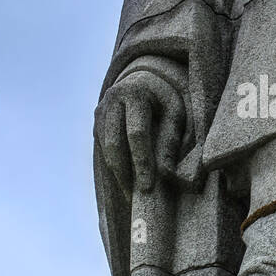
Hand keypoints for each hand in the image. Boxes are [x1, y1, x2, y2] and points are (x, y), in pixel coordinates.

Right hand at [95, 70, 184, 195]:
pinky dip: (112, 164)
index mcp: (135, 93)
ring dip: (116, 172)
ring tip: (130, 194)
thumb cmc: (167, 99)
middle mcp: (113, 99)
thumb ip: (173, 139)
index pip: (137, 134)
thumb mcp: (177, 113)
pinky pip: (102, 146)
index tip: (148, 186)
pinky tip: (124, 180)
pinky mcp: (97, 119)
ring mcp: (101, 109)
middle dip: (124, 172)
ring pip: (105, 147)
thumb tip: (165, 173)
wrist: (146, 79)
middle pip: (114, 143)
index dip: (142, 162)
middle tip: (135, 196)